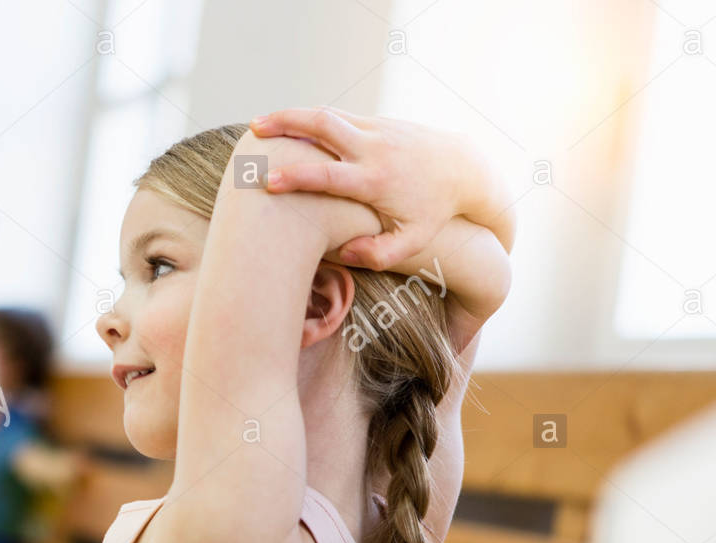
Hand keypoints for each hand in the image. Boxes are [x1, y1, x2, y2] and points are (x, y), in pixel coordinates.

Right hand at [250, 108, 513, 269]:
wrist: (463, 169)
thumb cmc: (434, 211)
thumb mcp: (414, 241)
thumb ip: (379, 254)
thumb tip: (342, 253)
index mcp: (376, 181)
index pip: (329, 176)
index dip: (297, 178)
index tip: (267, 182)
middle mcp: (373, 149)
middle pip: (324, 125)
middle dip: (286, 124)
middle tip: (253, 130)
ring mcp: (375, 130)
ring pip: (327, 114)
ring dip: (292, 116)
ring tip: (259, 125)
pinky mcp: (377, 122)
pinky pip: (338, 117)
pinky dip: (310, 120)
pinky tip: (287, 127)